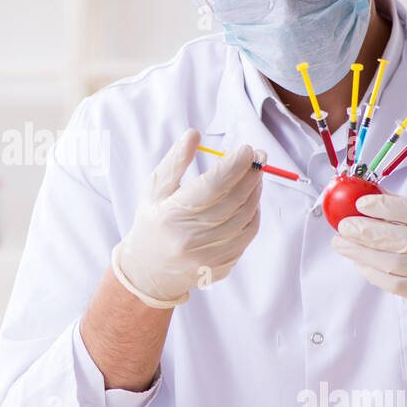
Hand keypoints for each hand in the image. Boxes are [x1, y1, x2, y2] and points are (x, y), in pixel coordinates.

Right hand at [112, 128, 263, 306]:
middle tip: (258, 156)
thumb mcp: (155, 190)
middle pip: (234, 200)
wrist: (148, 271)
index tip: (246, 149)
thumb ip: (175, 162)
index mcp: (172, 215)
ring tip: (255, 175)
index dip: (234, 165)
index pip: (212, 186)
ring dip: (255, 192)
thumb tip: (194, 134)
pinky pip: (247, 235)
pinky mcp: (222, 265)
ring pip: (245, 217)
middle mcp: (192, 238)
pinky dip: (253, 213)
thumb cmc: (152, 223)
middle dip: (251, 174)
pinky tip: (250, 200)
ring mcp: (209, 255)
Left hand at [330, 193, 406, 344]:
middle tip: (344, 226)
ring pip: (394, 264)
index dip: (387, 208)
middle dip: (367, 232)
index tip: (361, 204)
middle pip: (403, 241)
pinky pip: (394, 284)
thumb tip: (371, 194)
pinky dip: (372, 272)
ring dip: (362, 253)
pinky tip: (358, 262)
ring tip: (342, 244)